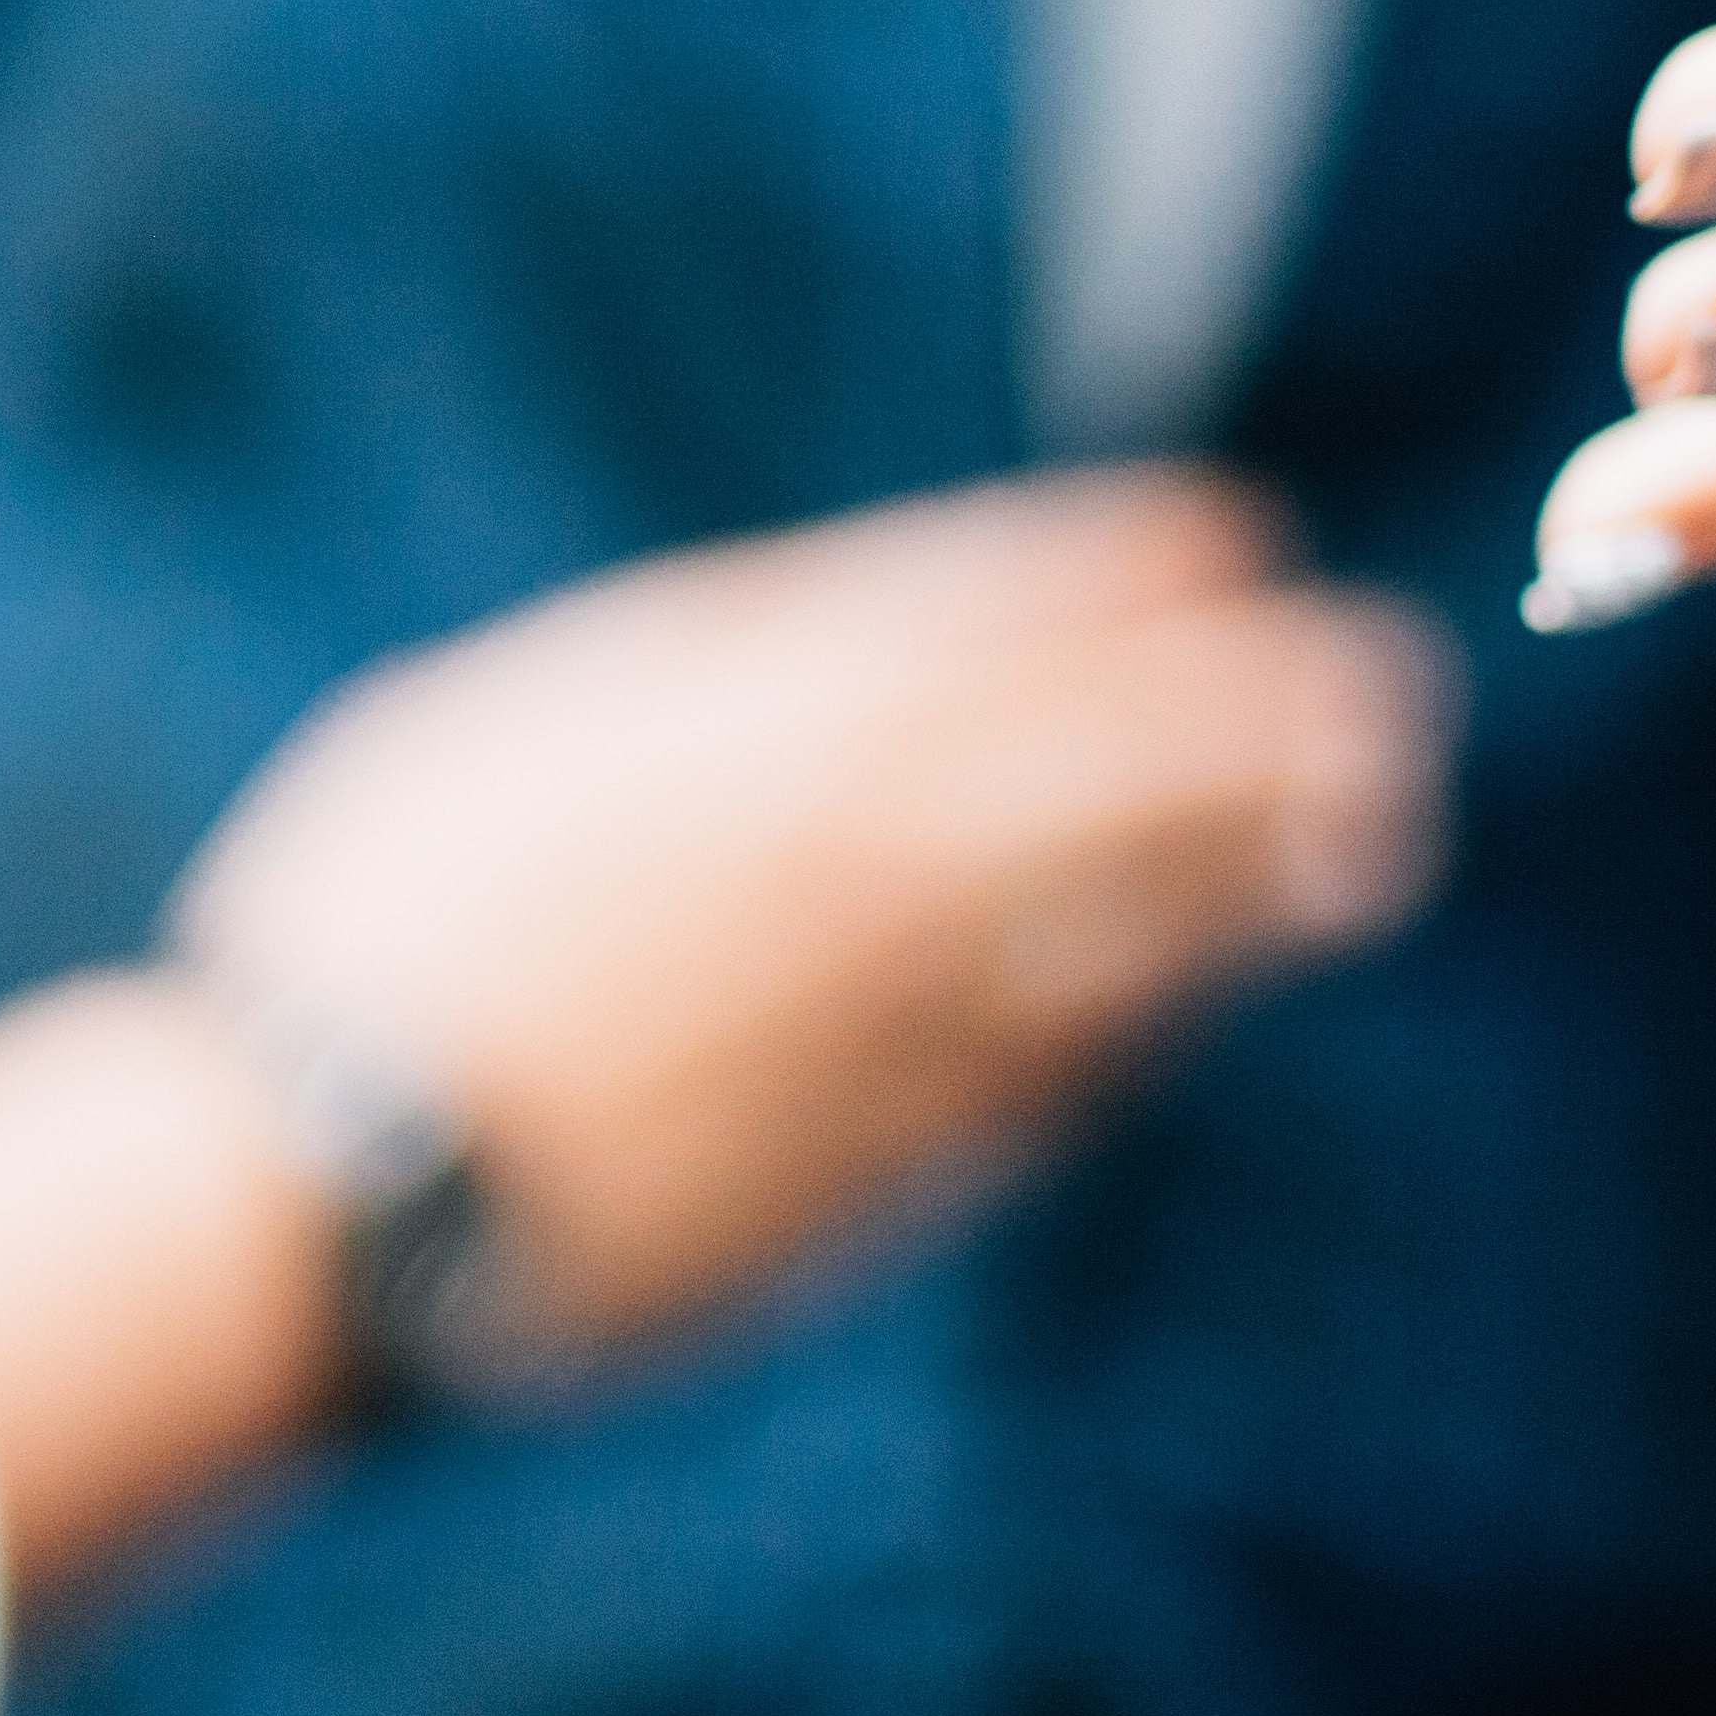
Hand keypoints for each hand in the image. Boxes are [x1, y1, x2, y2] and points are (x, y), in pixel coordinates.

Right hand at [181, 470, 1441, 1352]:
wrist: (336, 1173)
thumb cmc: (366, 926)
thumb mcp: (503, 722)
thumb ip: (688, 682)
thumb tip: (832, 652)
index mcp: (749, 699)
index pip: (998, 600)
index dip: (1128, 565)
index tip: (1227, 541)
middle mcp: (866, 825)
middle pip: (1133, 742)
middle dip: (1272, 701)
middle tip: (1380, 681)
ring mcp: (905, 994)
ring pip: (1152, 908)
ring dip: (1276, 857)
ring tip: (1371, 831)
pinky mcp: (906, 1147)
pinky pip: (1078, 1059)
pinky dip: (1158, 1004)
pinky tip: (1198, 985)